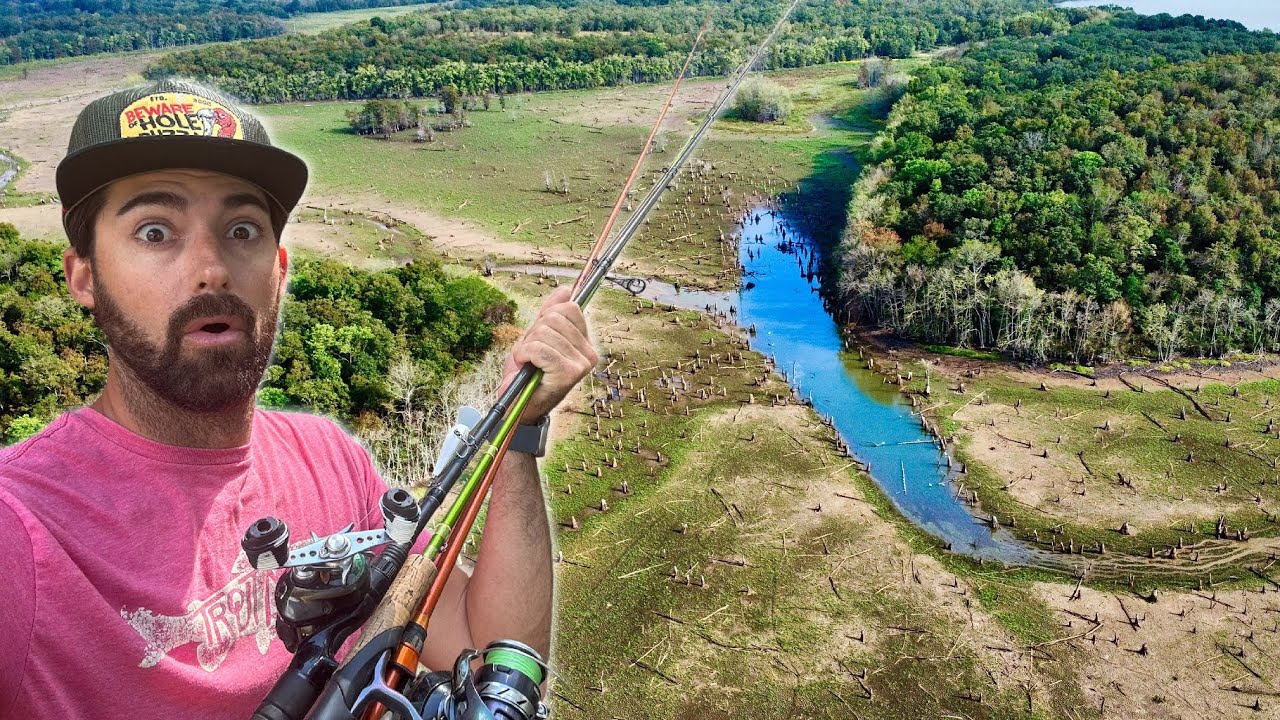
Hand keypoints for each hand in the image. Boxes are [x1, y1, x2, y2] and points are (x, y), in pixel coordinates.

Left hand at [498, 287, 598, 422]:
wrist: (518, 404)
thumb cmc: (527, 374)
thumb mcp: (537, 337)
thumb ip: (550, 314)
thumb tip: (565, 290)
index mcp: (585, 343)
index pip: (569, 308)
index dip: (545, 318)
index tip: (539, 338)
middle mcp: (589, 354)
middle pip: (554, 318)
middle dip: (534, 333)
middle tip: (531, 354)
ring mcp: (581, 365)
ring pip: (545, 333)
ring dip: (527, 346)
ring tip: (528, 362)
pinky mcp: (568, 374)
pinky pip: (540, 349)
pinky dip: (525, 354)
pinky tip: (525, 366)